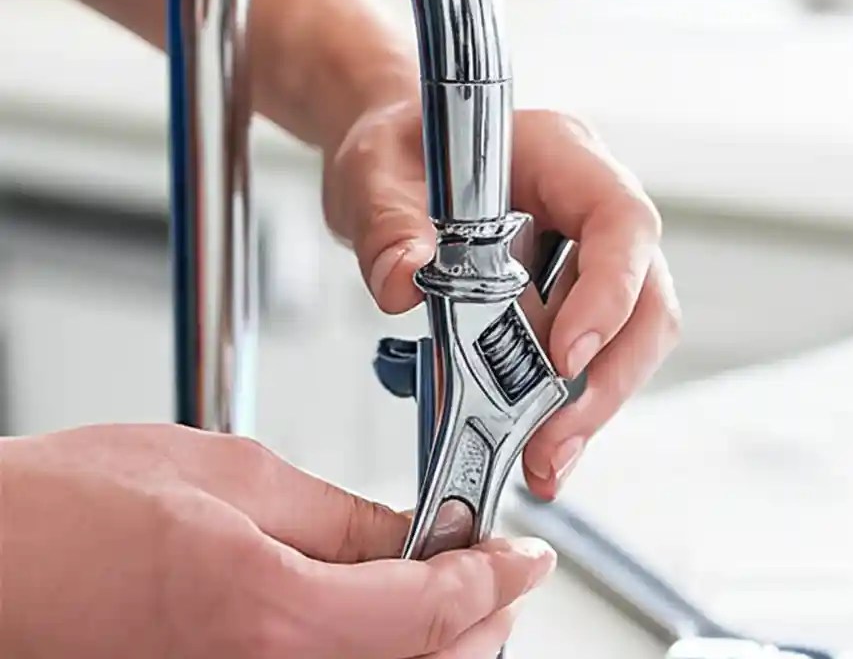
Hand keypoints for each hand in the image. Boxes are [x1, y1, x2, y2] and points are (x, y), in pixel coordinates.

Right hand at [0, 424, 555, 658]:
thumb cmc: (64, 516)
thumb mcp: (227, 476)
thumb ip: (336, 513)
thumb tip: (408, 530)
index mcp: (274, 616)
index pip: (437, 609)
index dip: (496, 577)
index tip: (523, 556)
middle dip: (480, 619)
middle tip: (494, 571)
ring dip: (438, 647)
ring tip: (445, 592)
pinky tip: (376, 624)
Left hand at [324, 103, 681, 498]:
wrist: (399, 163)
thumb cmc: (403, 149)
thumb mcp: (374, 170)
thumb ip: (385, 221)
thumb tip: (402, 281)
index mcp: (563, 156)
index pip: (621, 222)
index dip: (609, 293)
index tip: (564, 357)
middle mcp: (593, 209)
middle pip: (645, 299)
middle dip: (608, 379)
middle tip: (554, 442)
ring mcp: (591, 259)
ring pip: (629, 341)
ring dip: (593, 407)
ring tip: (543, 460)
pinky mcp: (573, 303)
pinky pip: (592, 360)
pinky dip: (568, 409)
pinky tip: (537, 447)